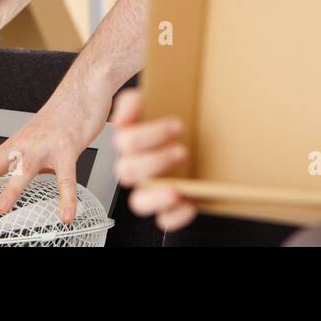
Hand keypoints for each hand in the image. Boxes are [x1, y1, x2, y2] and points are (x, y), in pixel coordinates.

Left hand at [0, 79, 109, 223]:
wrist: (81, 93)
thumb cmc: (59, 119)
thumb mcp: (32, 140)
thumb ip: (20, 160)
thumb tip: (9, 177)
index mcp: (14, 145)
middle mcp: (24, 145)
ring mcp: (45, 146)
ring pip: (24, 169)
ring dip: (10, 189)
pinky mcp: (67, 148)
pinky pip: (67, 177)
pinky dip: (66, 198)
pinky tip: (66, 215)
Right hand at [110, 89, 196, 231]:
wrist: (196, 137)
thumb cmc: (172, 121)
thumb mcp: (154, 100)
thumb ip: (136, 101)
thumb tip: (127, 109)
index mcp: (130, 141)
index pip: (125, 141)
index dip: (150, 135)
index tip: (177, 124)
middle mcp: (135, 166)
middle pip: (126, 172)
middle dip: (156, 161)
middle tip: (182, 151)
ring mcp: (148, 188)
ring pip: (137, 202)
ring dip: (157, 195)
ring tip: (179, 186)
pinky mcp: (164, 205)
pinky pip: (163, 221)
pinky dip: (176, 216)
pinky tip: (190, 203)